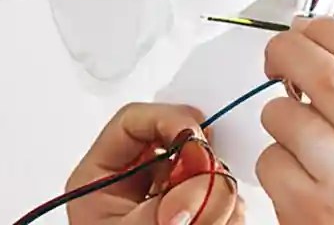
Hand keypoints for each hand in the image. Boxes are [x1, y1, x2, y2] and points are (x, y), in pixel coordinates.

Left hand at [66, 103, 244, 224]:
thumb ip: (161, 208)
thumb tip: (203, 181)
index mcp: (102, 177)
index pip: (134, 120)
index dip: (169, 119)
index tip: (197, 138)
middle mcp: (139, 182)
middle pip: (180, 141)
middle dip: (203, 163)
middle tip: (211, 186)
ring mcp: (171, 199)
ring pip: (210, 169)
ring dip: (220, 192)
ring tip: (210, 220)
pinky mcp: (198, 215)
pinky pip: (226, 198)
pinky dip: (231, 212)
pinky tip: (220, 224)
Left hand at [257, 18, 333, 223]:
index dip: (322, 30)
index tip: (303, 30)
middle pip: (323, 73)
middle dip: (285, 53)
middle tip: (274, 58)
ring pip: (287, 115)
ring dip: (275, 116)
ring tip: (289, 134)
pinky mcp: (310, 210)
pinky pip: (269, 160)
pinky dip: (270, 162)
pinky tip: (291, 177)